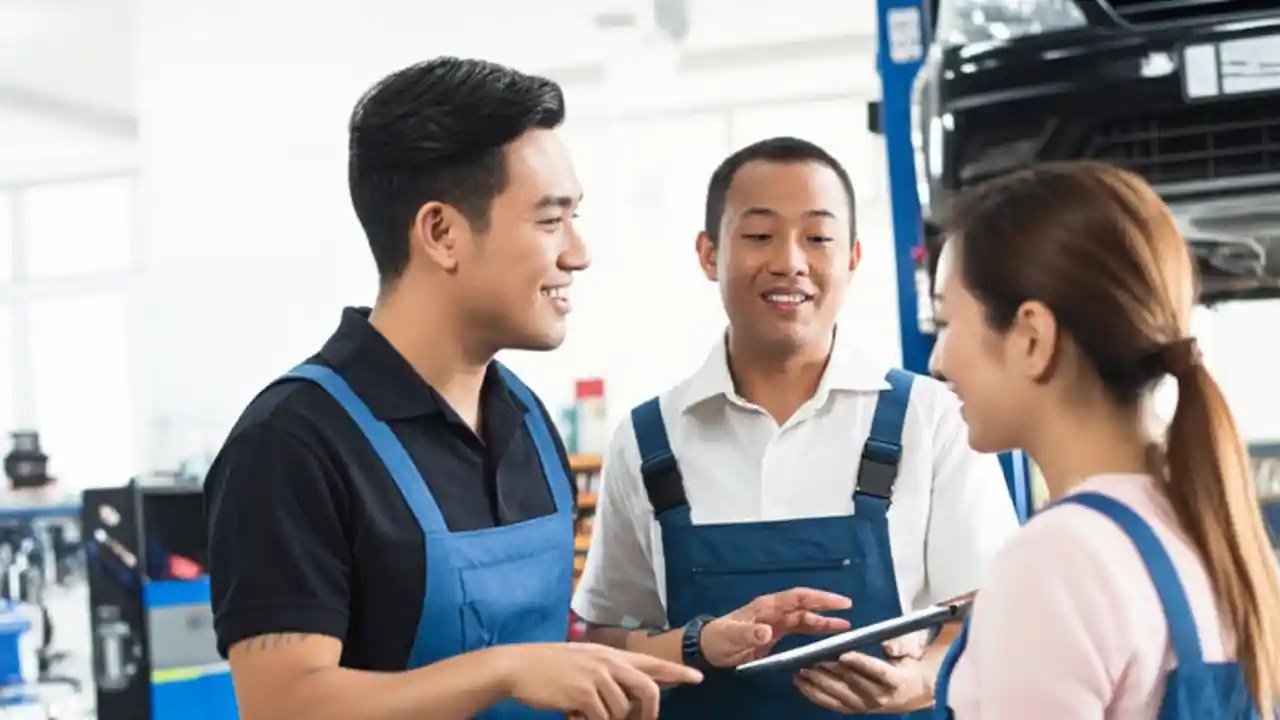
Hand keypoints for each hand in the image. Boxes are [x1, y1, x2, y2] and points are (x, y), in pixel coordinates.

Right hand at [500, 642, 701, 719]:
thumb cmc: (547, 668)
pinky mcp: (583, 693)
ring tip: (582, 714)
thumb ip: (607, 673)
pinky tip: (573, 716)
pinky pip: (602, 719)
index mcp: (609, 654)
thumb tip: (629, 695)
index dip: (676, 671)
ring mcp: (596, 676)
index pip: (651, 661)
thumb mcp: (582, 662)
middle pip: (648, 689)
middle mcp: (607, 661)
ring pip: (621, 711)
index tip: (698, 678)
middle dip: (647, 713)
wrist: (517, 666)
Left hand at [701, 587, 852, 667]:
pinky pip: (799, 628)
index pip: (797, 597)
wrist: (708, 649)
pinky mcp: (775, 634)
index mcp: (766, 606)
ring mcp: (775, 622)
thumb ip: (750, 633)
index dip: (818, 598)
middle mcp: (774, 611)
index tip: (839, 602)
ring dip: (823, 621)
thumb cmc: (719, 639)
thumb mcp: (732, 637)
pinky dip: (813, 630)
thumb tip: (768, 631)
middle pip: (805, 605)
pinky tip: (826, 636)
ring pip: (804, 617)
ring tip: (845, 627)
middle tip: (849, 609)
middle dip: (826, 606)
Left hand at [793, 639, 932, 714]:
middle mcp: (880, 697)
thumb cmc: (913, 665)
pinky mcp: (854, 709)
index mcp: (896, 680)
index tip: (844, 654)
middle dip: (830, 670)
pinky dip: (815, 695)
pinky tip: (800, 684)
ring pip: (839, 695)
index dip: (860, 663)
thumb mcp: (915, 651)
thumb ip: (903, 645)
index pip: (877, 671)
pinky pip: (832, 704)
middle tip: (811, 658)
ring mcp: (865, 706)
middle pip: (853, 683)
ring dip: (818, 683)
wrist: (916, 693)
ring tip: (800, 670)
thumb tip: (889, 646)